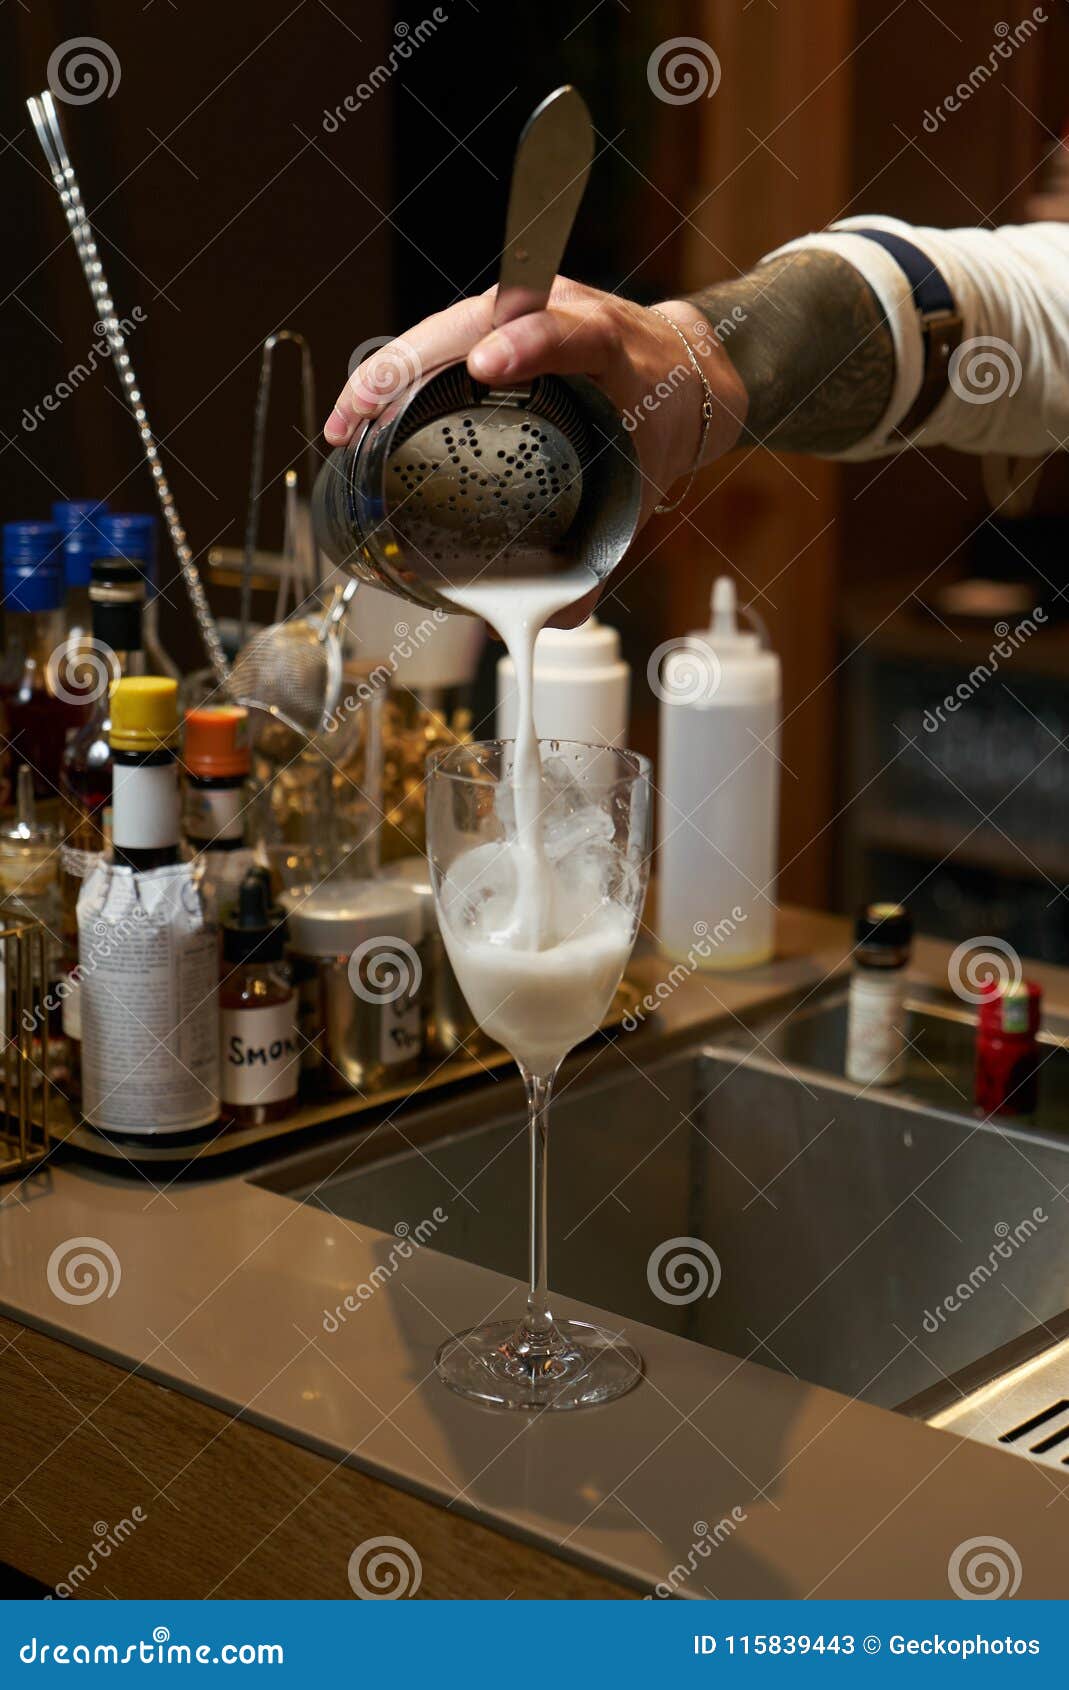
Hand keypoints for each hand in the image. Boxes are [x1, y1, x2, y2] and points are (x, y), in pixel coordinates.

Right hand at [324, 278, 747, 621]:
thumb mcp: (642, 485)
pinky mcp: (492, 321)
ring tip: (347, 427)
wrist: (681, 375)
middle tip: (359, 422)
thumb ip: (603, 550)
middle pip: (470, 322)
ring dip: (385, 372)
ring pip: (440, 328)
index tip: (488, 364)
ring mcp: (519, 312)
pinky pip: (435, 340)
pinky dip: (395, 374)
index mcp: (607, 346)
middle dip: (406, 366)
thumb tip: (555, 618)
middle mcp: (557, 311)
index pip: (568, 331)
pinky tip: (364, 413)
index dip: (530, 342)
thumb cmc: (658, 424)